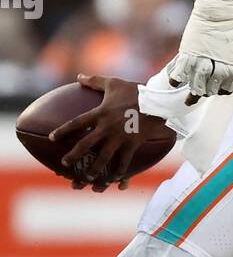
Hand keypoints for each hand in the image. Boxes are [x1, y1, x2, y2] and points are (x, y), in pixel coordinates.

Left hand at [50, 74, 162, 188]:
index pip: (76, 123)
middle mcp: (107, 127)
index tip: (52, 139)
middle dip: (73, 155)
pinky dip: (119, 172)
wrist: (157, 100)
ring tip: (87, 178)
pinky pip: (124, 161)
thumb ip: (94, 80)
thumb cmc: (135, 90)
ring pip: (103, 157)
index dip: (62, 131)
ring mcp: (120, 137)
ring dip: (94, 169)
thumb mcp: (113, 83)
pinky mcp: (133, 144)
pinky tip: (115, 180)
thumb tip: (78, 76)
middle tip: (64, 164)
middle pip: (85, 144)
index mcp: (100, 113)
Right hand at [167, 0, 232, 97]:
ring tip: (191, 94)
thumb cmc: (230, 29)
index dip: (222, 91)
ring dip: (193, 90)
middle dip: (206, 92)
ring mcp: (201, 59)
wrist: (217, 13)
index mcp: (231, 65)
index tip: (218, 89)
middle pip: (210, 88)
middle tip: (200, 93)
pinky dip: (176, 79)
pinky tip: (175, 82)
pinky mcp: (188, 52)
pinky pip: (179, 71)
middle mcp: (216, 65)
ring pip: (195, 83)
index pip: (227, 87)